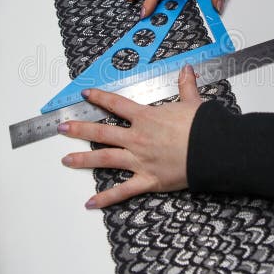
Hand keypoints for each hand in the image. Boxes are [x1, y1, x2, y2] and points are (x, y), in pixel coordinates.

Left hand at [58, 65, 201, 208]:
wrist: (213, 149)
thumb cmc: (203, 127)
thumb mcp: (193, 102)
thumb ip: (186, 86)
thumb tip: (187, 70)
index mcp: (146, 118)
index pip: (116, 104)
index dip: (99, 98)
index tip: (86, 95)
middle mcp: (137, 138)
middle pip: (101, 132)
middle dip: (79, 129)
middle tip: (61, 128)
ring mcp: (139, 160)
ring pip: (104, 159)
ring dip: (82, 160)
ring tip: (65, 160)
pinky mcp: (147, 180)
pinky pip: (122, 191)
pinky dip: (106, 198)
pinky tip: (90, 203)